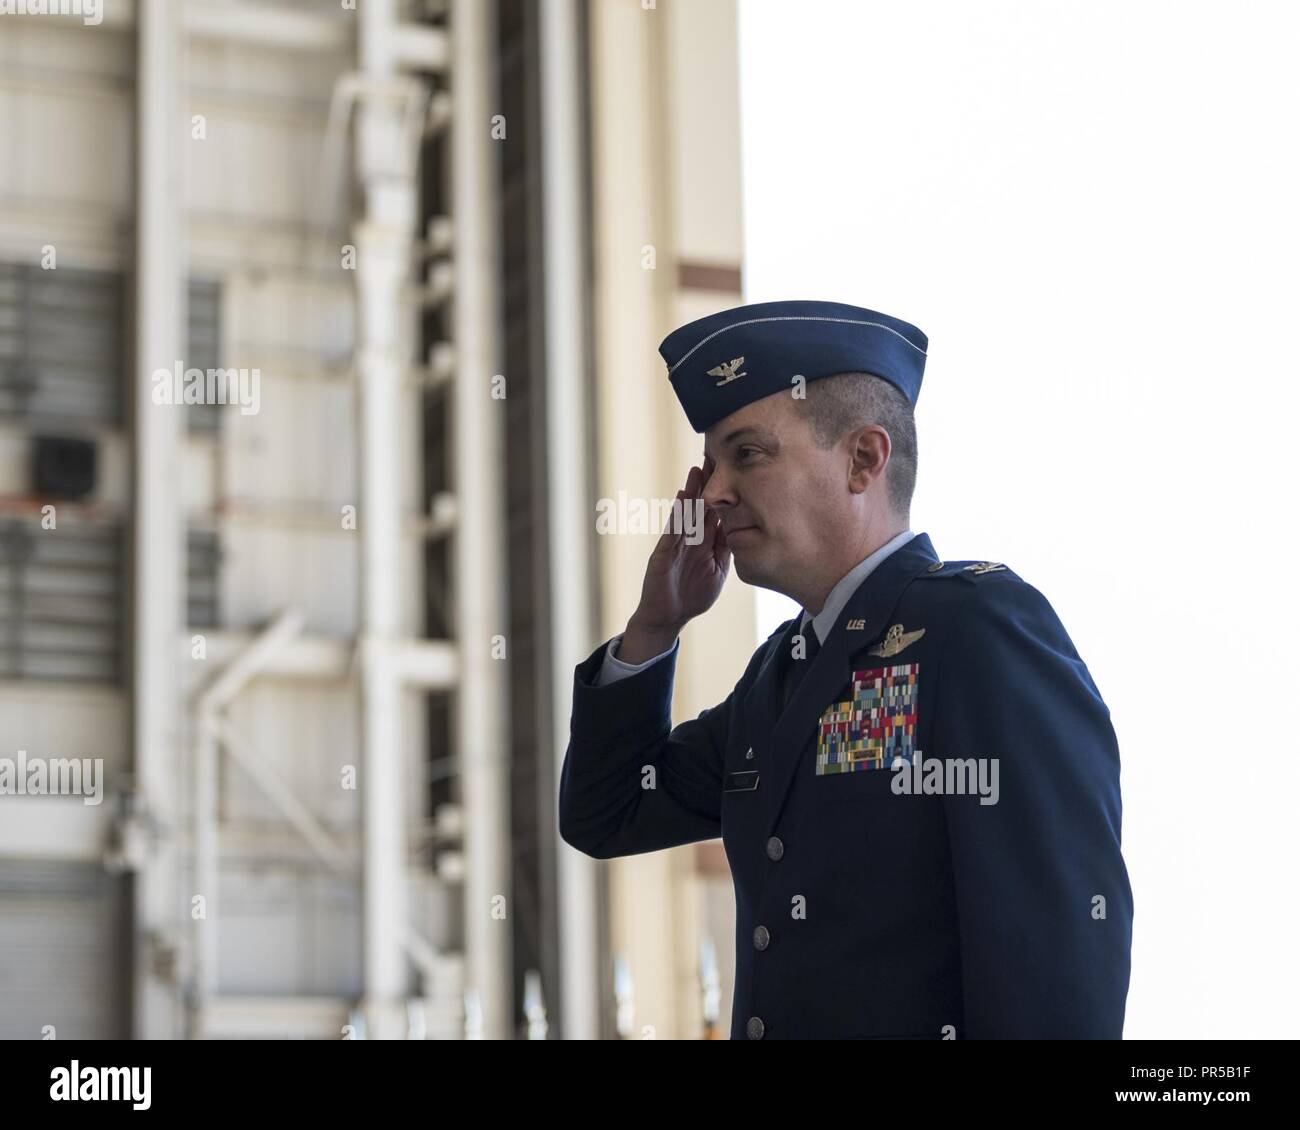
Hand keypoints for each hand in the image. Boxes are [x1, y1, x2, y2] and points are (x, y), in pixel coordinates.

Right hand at [620, 459, 729, 661]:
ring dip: (692, 492)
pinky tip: (683, 497)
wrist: (667, 617)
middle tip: (717, 459)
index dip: (725, 495)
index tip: (735, 474)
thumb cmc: (692, 596)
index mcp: (705, 542)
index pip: (716, 513)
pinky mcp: (664, 553)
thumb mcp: (717, 572)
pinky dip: (678, 513)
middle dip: (709, 484)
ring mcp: (676, 544)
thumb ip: (726, 551)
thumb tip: (741, 530)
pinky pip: (672, 530)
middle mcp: (691, 538)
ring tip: (698, 470)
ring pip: (686, 513)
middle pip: (701, 506)